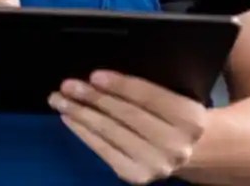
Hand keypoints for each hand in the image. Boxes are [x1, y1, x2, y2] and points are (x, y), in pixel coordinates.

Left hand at [50, 70, 207, 184]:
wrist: (186, 149)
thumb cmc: (171, 112)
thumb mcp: (172, 94)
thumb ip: (148, 86)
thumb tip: (101, 75)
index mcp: (191, 118)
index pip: (150, 97)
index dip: (120, 86)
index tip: (94, 75)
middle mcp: (177, 145)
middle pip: (127, 115)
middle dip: (93, 98)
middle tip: (67, 85)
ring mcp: (157, 164)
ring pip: (110, 133)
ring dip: (80, 113)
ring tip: (59, 99)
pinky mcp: (137, 176)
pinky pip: (103, 150)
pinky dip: (82, 132)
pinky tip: (69, 117)